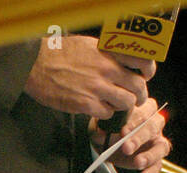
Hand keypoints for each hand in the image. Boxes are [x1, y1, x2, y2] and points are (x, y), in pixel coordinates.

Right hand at [24, 36, 153, 119]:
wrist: (37, 65)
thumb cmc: (59, 53)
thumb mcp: (90, 45)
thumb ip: (108, 55)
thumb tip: (122, 63)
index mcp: (111, 53)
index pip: (144, 62)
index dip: (148, 72)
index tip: (146, 77)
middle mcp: (108, 70)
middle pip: (138, 87)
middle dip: (139, 95)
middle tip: (135, 99)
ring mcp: (97, 88)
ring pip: (126, 103)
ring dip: (123, 106)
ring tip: (117, 106)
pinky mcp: (85, 104)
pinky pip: (107, 113)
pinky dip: (106, 113)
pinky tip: (99, 108)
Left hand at [88, 97, 169, 172]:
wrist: (109, 142)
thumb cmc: (110, 127)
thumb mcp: (105, 124)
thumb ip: (104, 128)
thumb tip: (99, 136)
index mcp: (145, 109)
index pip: (144, 112)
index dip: (135, 121)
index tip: (123, 131)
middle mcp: (155, 123)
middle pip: (152, 129)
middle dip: (138, 139)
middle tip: (126, 148)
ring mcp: (158, 141)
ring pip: (160, 147)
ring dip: (149, 156)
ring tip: (138, 163)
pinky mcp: (156, 158)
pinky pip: (158, 165)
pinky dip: (151, 172)